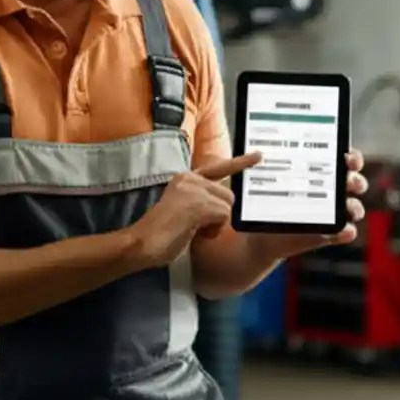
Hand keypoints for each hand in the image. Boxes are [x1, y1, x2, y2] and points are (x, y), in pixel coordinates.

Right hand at [125, 152, 262, 268]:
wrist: (140, 243)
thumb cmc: (161, 234)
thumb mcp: (184, 211)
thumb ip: (202, 203)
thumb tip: (223, 208)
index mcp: (186, 179)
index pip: (218, 167)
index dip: (240, 162)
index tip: (258, 156)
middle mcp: (190, 178)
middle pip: (228, 194)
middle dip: (220, 215)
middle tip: (199, 228)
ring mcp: (194, 188)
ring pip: (228, 205)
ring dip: (216, 224)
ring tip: (194, 230)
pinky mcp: (198, 203)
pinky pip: (223, 216)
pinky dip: (214, 230)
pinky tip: (195, 232)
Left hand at [250, 149, 368, 259]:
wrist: (260, 233)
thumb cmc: (264, 199)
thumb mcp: (263, 180)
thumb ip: (261, 165)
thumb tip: (256, 153)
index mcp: (320, 171)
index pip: (344, 159)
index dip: (352, 157)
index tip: (347, 157)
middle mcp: (331, 190)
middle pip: (355, 182)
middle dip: (356, 181)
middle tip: (349, 181)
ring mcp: (331, 213)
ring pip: (354, 207)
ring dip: (355, 206)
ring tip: (347, 208)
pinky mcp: (327, 234)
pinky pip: (344, 233)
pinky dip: (347, 232)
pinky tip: (343, 230)